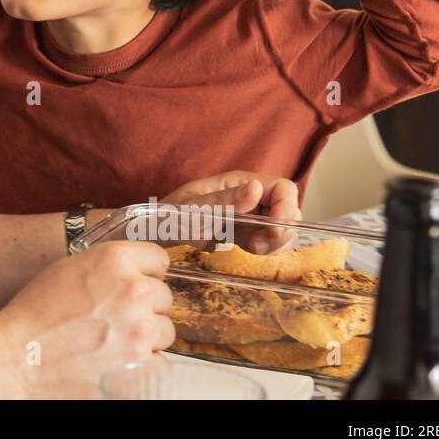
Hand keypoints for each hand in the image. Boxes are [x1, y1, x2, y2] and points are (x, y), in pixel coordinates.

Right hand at [0, 241, 174, 398]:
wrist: (18, 359)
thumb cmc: (35, 314)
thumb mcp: (68, 269)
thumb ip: (107, 266)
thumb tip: (136, 272)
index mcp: (114, 259)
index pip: (159, 259)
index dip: (146, 272)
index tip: (137, 282)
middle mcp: (133, 290)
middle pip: (164, 296)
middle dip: (145, 306)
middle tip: (116, 317)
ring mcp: (140, 330)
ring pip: (165, 330)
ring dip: (146, 335)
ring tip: (113, 341)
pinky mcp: (142, 366)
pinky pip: (157, 360)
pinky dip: (141, 363)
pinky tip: (114, 360)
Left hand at [160, 171, 300, 253]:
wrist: (149, 239)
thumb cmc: (163, 218)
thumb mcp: (188, 210)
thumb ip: (221, 202)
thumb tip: (256, 189)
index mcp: (238, 183)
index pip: (283, 188)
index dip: (287, 207)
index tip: (274, 229)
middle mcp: (248, 198)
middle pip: (289, 209)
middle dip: (282, 230)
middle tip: (258, 246)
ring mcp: (248, 218)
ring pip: (284, 228)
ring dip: (277, 243)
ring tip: (252, 251)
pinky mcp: (246, 238)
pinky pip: (270, 243)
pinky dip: (269, 252)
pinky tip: (250, 255)